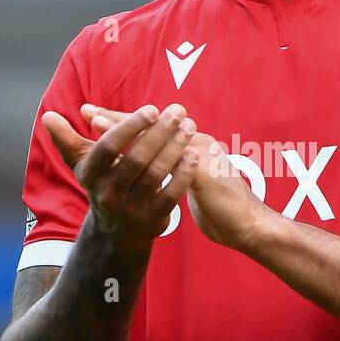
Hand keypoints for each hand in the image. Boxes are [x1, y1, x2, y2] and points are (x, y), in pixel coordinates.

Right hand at [42, 102, 198, 251]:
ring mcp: (131, 209)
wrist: (116, 233)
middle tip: (178, 110)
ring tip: (189, 127)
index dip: (130, 127)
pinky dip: (183, 174)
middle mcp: (108, 194)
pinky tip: (194, 154)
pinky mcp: (153, 220)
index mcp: (91, 175)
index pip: (109, 147)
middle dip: (159, 132)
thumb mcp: (83, 164)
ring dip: (175, 148)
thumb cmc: (102, 184)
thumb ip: (66, 139)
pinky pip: (171, 195)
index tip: (151, 109)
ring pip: (156, 175)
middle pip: (136, 159)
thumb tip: (48, 117)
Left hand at [83, 105, 267, 252]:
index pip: (155, 131)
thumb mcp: (197, 188)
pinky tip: (122, 156)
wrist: (251, 227)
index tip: (96, 118)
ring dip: (125, 130)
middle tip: (89, 113)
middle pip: (152, 127)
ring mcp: (201, 155)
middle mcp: (197, 144)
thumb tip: (164, 172)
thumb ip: (180, 175)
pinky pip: (168, 158)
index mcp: (195, 147)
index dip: (126, 124)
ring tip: (97, 124)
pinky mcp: (203, 172)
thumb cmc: (224, 212)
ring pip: (157, 136)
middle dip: (119, 120)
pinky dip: (143, 153)